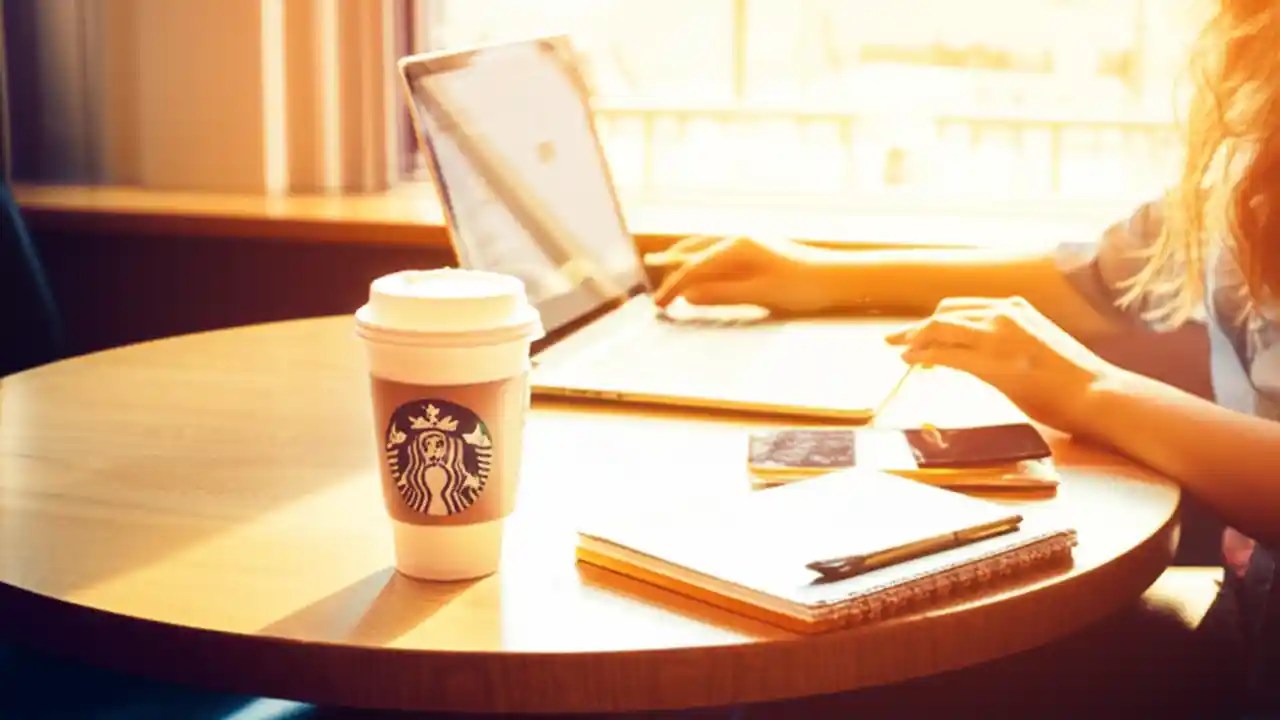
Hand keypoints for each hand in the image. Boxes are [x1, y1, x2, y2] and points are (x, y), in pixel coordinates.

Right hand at [647, 236, 825, 313]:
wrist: (837, 277)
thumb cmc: (802, 287)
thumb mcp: (760, 294)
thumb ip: (723, 294)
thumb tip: (690, 295)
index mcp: (737, 248)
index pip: (694, 269)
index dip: (673, 287)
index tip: (657, 305)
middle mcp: (739, 240)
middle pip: (695, 251)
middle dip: (672, 263)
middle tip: (648, 269)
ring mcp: (748, 243)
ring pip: (706, 247)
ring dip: (685, 256)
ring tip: (664, 259)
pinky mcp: (757, 250)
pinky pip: (719, 251)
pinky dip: (702, 258)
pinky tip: (701, 264)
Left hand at [885, 296, 1118, 436]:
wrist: (1095, 391)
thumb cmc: (1072, 377)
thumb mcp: (1037, 343)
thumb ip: (1008, 341)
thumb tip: (980, 353)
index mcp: (1016, 307)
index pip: (963, 307)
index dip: (936, 318)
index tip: (919, 329)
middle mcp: (1004, 313)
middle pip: (946, 313)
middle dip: (918, 326)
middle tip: (897, 339)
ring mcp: (997, 335)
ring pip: (941, 328)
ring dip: (915, 338)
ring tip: (900, 349)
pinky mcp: (991, 361)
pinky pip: (945, 354)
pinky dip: (922, 355)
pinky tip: (911, 361)